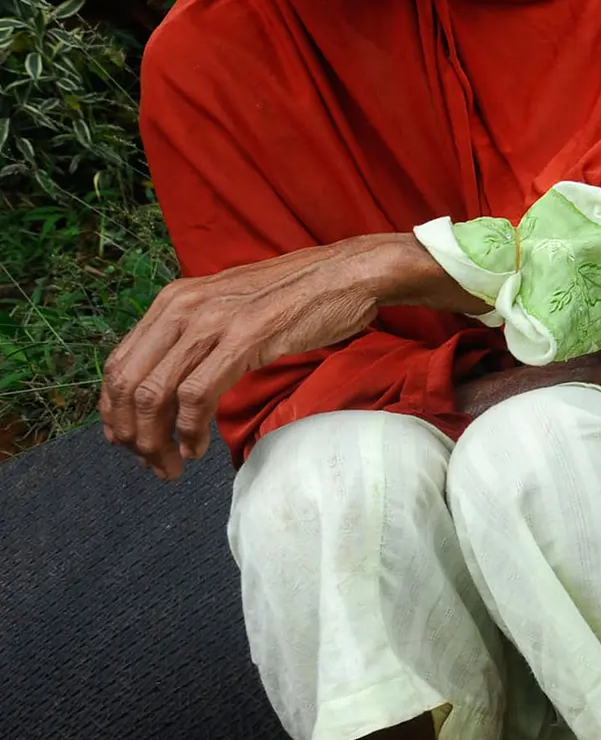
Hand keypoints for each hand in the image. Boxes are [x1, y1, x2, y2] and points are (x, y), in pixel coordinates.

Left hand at [101, 234, 477, 479]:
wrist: (348, 274)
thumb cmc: (300, 296)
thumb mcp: (231, 309)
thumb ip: (199, 336)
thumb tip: (176, 380)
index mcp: (174, 300)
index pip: (118, 364)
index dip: (114, 412)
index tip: (130, 441)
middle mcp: (182, 308)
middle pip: (128, 384)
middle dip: (131, 434)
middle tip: (151, 463)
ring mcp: (211, 322)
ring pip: (154, 394)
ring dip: (156, 441)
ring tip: (171, 465)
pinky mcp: (242, 339)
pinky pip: (195, 396)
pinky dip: (190, 431)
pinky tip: (198, 448)